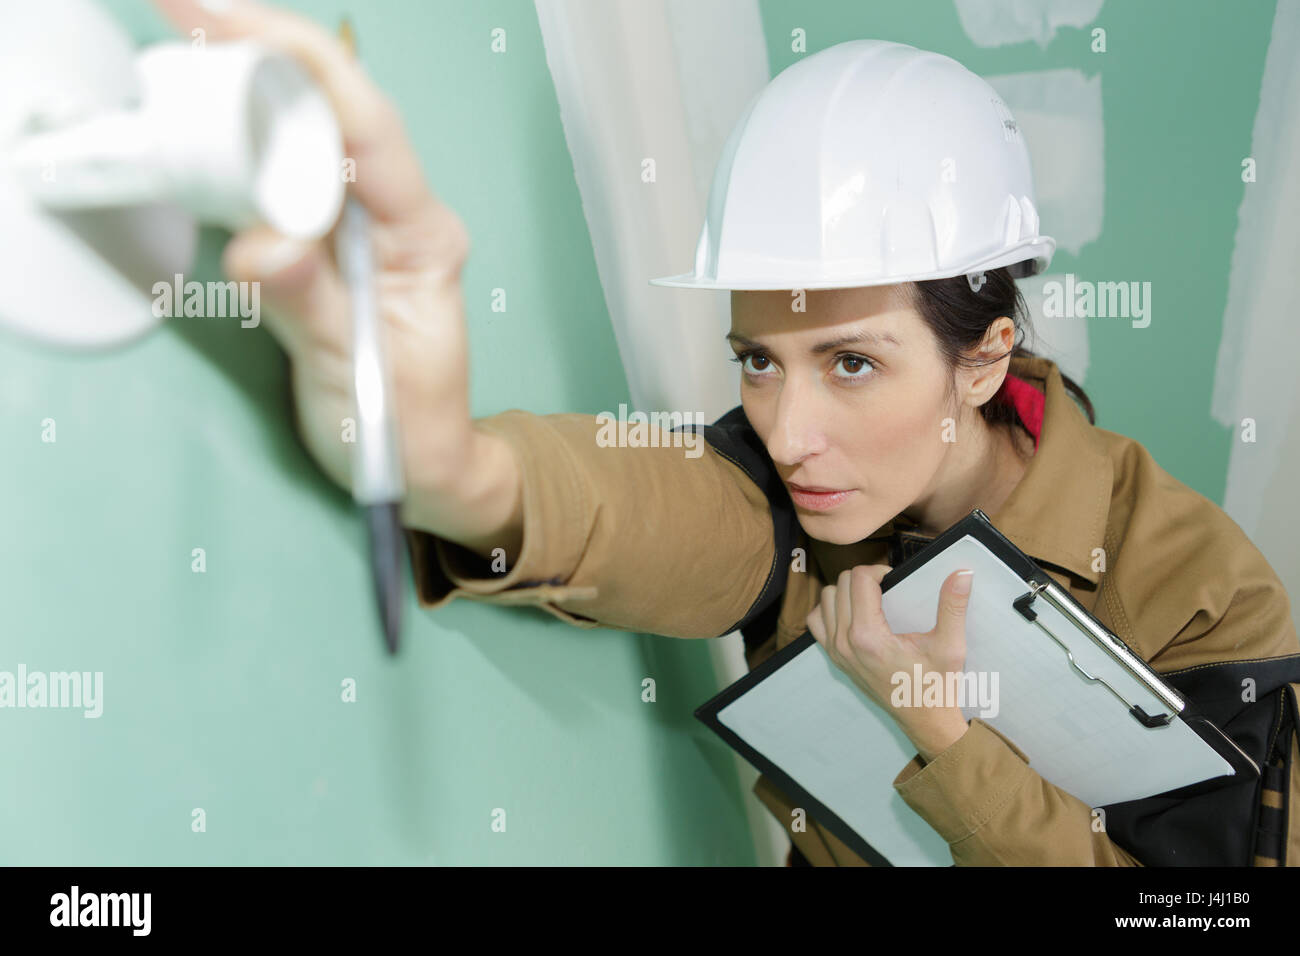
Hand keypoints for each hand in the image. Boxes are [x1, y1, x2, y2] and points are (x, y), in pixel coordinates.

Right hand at [151, 0, 478, 510]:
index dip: (298, 60)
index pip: (365, 124)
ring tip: (185, 89)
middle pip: (330, 113)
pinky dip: (238, 160)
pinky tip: (206, 149)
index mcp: (423, 235)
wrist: (423, 464)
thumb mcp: (358, 375)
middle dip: (257, 66)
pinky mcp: (328, 246)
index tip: (223, 21)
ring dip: (241, 108)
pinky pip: (281, 184)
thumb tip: (263, 245)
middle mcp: (397, 217)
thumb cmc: (408, 426)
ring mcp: (363, 229)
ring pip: (301, 141)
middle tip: (182, 39)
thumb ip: (311, 308)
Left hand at [806, 565, 974, 761]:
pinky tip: (854, 614)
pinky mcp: (835, 659)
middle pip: (840, 584)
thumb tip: (963, 572)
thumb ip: (953, 605)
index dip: (878, 571)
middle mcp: (845, 642)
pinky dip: (830, 611)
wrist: (924, 721)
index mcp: (868, 636)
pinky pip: (817, 622)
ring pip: (825, 599)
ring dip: (844, 592)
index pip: (858, 579)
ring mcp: (836, 652)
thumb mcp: (950, 645)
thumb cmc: (936, 685)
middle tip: (885, 588)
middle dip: (863, 579)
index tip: (894, 579)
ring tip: (869, 599)